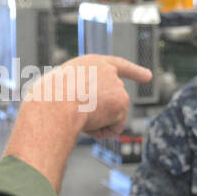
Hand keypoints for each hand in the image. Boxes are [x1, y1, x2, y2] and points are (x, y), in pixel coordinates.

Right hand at [23, 54, 151, 138]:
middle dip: (103, 113)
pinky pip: (114, 128)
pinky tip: (88, 124)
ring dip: (96, 122)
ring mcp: (117, 86)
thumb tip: (80, 113)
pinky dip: (102, 132)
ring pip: (112, 116)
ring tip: (78, 115)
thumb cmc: (48, 98)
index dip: (133, 71)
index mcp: (91, 63)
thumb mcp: (59, 88)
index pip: (117, 65)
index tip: (148, 76)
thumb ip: (77, 92)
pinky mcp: (122, 102)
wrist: (55, 103)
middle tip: (79, 115)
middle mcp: (109, 71)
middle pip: (113, 100)